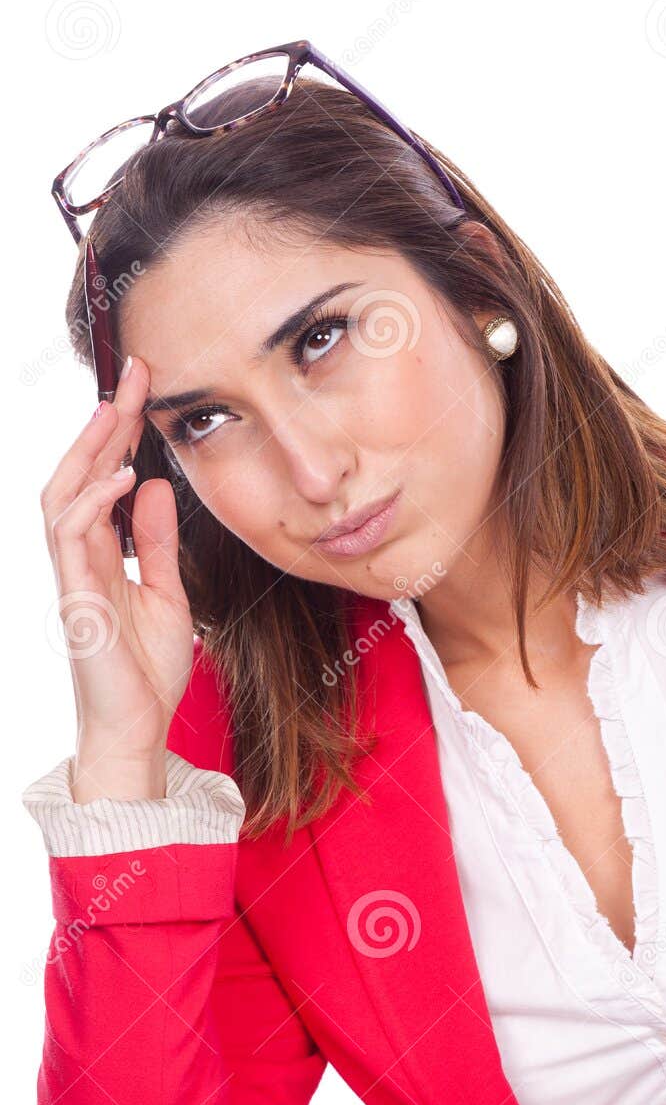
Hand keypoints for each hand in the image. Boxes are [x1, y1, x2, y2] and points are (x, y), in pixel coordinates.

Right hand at [40, 354, 193, 790]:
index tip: (140, 388)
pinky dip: (96, 502)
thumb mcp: (166, 591)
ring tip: (119, 414)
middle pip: (75, 475)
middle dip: (100, 423)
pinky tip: (123, 479)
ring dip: (89, 451)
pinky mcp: (75, 599)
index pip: (98, 479)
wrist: (137, 727)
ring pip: (61, 496)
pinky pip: (71, 536)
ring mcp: (71, 577)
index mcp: (96, 554)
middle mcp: (76, 559)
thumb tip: (158, 488)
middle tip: (131, 377)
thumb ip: (156, 541)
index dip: (115, 433)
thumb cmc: (146, 669)